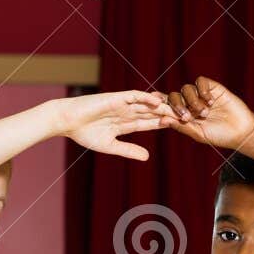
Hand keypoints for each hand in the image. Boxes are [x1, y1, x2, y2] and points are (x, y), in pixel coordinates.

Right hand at [56, 89, 174, 161]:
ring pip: (147, 103)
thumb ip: (128, 150)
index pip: (148, 123)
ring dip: (162, 105)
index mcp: (125, 124)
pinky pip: (135, 95)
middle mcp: (127, 112)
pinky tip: (157, 102)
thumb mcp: (109, 145)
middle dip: (167, 113)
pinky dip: (146, 98)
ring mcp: (123, 103)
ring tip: (176, 108)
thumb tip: (147, 157)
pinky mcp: (117, 97)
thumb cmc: (84, 134)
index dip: (162, 124)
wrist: (68, 121)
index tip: (177, 127)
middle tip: (185, 116)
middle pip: (152, 112)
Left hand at [163, 77, 253, 148]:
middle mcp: (190, 104)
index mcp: (183, 115)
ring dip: (193, 101)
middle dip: (178, 105)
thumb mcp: (197, 133)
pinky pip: (201, 82)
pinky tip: (210, 102)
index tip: (151, 101)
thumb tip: (162, 119)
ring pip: (187, 89)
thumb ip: (180, 126)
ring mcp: (201, 95)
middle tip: (187, 117)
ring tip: (204, 113)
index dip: (159, 101)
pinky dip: (202, 91)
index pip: (167, 106)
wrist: (239, 131)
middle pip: (175, 96)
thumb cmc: (218, 136)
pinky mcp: (213, 88)